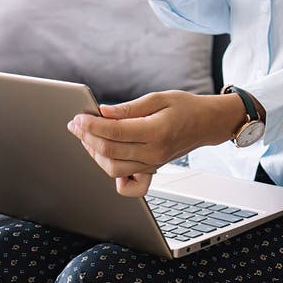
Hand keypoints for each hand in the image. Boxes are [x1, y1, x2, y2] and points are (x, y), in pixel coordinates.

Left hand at [66, 90, 247, 196]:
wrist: (206, 123)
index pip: (115, 132)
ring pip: (113, 168)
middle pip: (110, 152)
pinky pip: (128, 184)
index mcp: (156, 131)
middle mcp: (154, 153)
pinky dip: (113, 175)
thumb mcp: (158, 98)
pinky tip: (105, 157)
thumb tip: (103, 112)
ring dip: (94, 153)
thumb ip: (128, 108)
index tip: (79, 117)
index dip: (92, 125)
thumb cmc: (184, 107)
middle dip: (87, 137)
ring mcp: (153, 165)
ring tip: (86, 136)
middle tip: (75, 124)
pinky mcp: (152, 171)